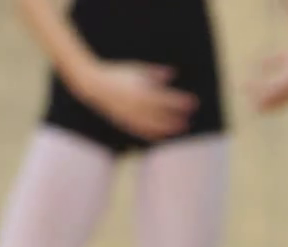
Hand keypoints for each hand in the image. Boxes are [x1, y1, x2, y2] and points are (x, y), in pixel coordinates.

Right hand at [68, 60, 196, 139]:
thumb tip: (173, 73)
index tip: (194, 102)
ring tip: (182, 128)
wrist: (93, 86)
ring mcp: (131, 116)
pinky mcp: (125, 123)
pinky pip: (142, 132)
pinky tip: (164, 136)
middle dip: (178, 117)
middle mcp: (137, 106)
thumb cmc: (117, 74)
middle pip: (163, 115)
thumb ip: (156, 73)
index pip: (166, 99)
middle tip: (191, 118)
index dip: (181, 102)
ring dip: (169, 128)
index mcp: (141, 91)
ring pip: (154, 126)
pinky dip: (154, 134)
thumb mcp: (137, 69)